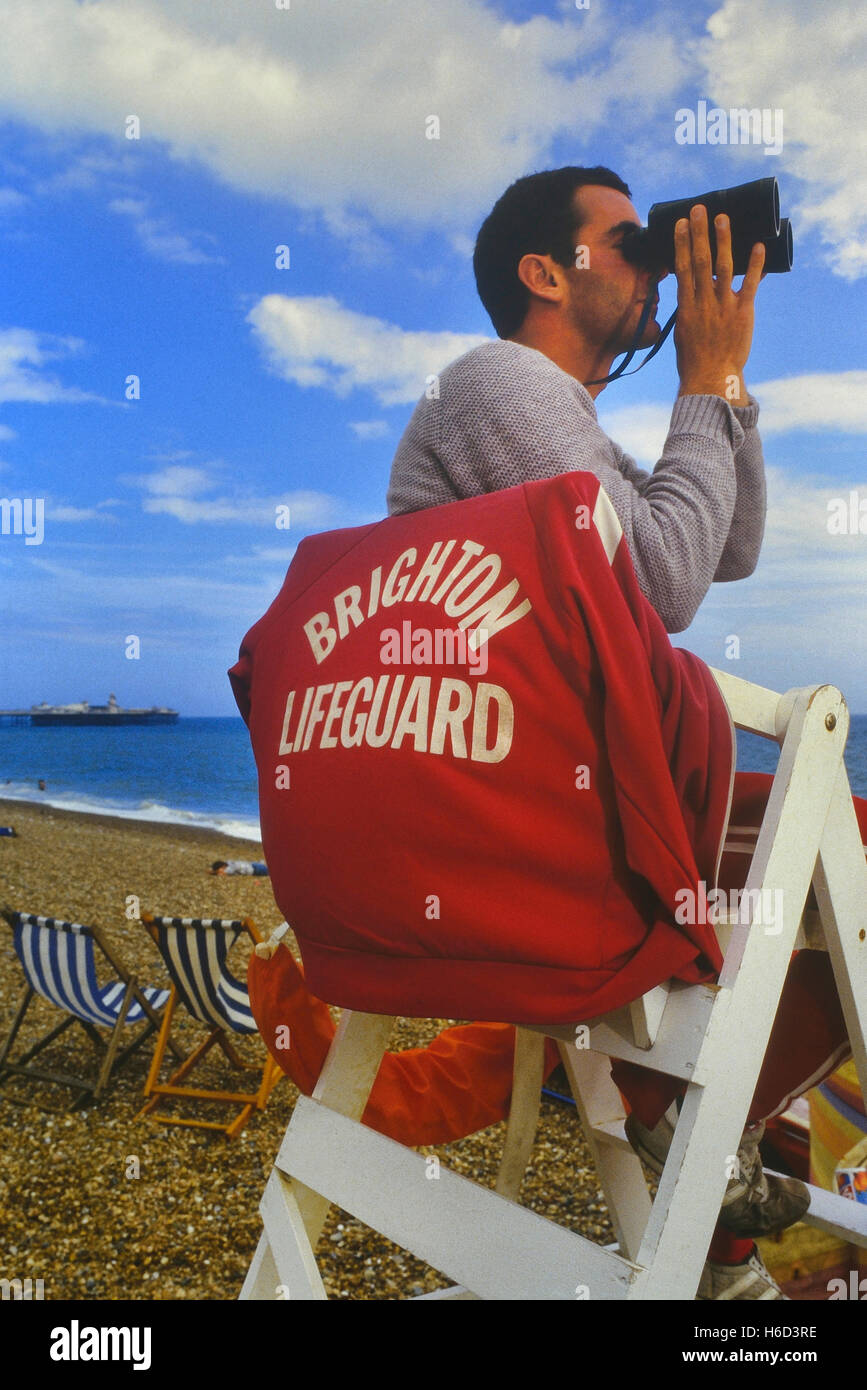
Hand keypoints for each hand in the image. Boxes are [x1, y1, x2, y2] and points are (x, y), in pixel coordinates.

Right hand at [674, 205, 763, 401]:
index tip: (681, 224)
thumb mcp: (682, 330)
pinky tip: (758, 245)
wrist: (711, 378)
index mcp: (686, 306)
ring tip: (722, 219)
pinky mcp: (743, 312)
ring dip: (723, 241)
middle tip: (700, 209)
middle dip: (699, 233)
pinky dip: (755, 265)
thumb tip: (689, 289)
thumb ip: (688, 307)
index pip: (682, 268)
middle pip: (700, 261)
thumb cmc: (694, 358)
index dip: (681, 244)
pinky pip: (751, 284)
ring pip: (724, 267)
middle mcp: (704, 302)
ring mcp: (724, 306)